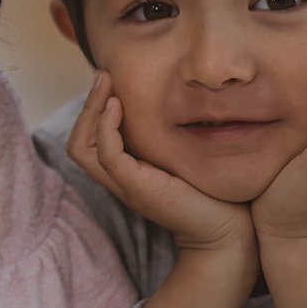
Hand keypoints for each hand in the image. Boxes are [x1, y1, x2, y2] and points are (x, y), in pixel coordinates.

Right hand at [68, 71, 252, 250]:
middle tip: (103, 75)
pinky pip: (107, 154)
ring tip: (106, 84)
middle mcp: (119, 180)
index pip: (88, 142)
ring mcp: (125, 185)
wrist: (228, 232)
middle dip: (86, 105)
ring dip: (91, 110)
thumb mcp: (185, 157)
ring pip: (82, 147)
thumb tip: (179, 101)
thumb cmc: (215, 194)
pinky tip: (118, 106)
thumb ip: (171, 137)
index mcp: (127, 174)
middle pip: (77, 143)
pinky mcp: (136, 187)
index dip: (92, 112)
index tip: (110, 83)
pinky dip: (106, 127)